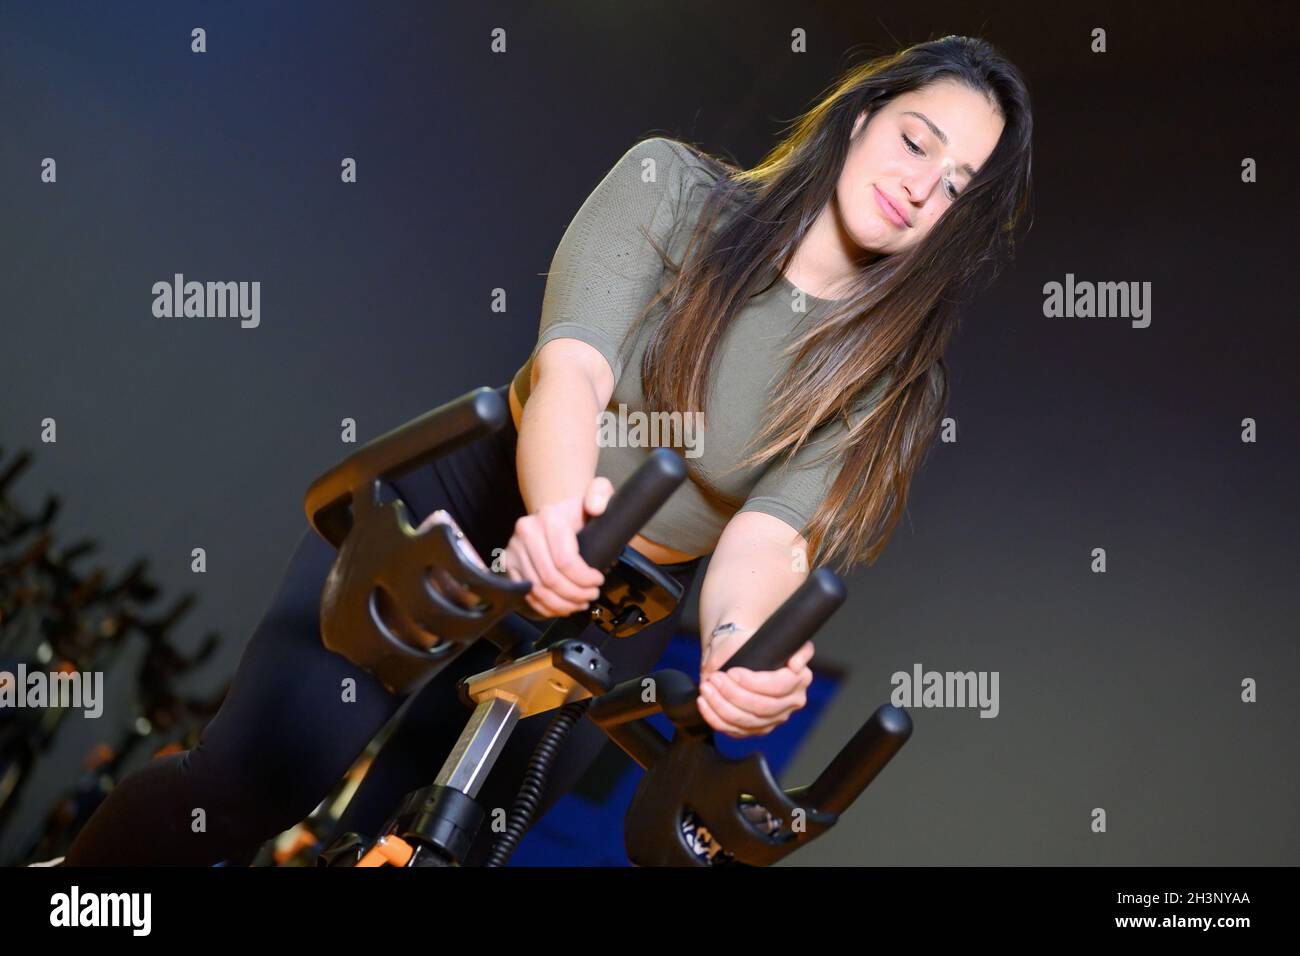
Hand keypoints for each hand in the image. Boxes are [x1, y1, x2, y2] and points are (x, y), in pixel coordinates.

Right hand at [501, 476, 610, 617]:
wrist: (554, 513)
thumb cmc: (577, 511)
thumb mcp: (597, 493)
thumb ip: (600, 495)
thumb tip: (595, 508)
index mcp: (548, 517)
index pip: (565, 560)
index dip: (585, 578)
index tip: (598, 580)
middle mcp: (526, 531)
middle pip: (550, 579)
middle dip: (575, 594)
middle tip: (592, 595)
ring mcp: (514, 549)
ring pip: (538, 590)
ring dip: (562, 604)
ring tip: (580, 603)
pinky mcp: (508, 564)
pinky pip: (526, 593)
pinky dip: (546, 606)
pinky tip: (562, 606)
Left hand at [696, 628, 814, 738]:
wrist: (741, 649)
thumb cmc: (757, 642)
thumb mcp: (778, 636)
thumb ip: (797, 649)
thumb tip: (796, 666)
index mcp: (799, 681)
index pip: (778, 687)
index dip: (753, 682)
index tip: (733, 671)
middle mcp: (789, 704)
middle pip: (761, 707)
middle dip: (733, 693)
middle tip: (715, 678)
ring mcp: (772, 719)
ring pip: (745, 721)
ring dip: (721, 705)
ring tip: (707, 688)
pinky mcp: (754, 729)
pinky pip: (733, 730)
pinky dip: (714, 717)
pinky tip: (704, 703)